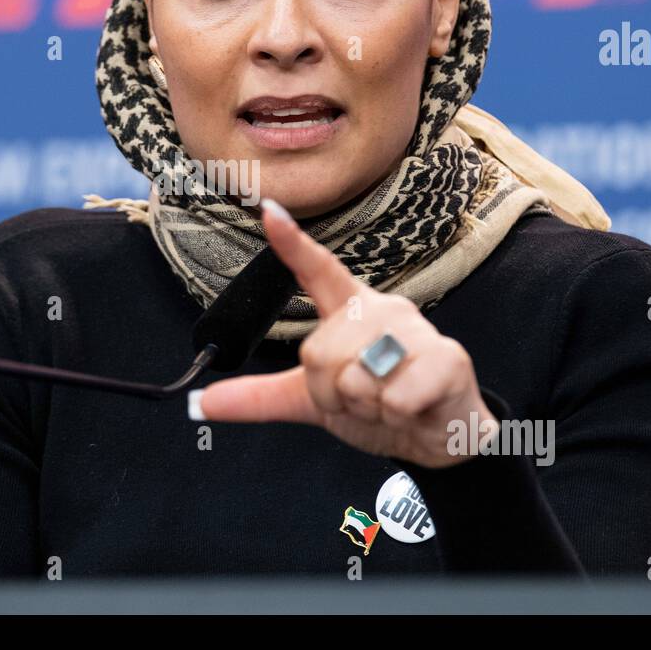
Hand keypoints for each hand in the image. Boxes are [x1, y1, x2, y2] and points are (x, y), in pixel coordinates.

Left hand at [192, 199, 497, 468]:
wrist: (439, 438)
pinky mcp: (447, 359)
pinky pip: (394, 398)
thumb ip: (260, 397)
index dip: (292, 243)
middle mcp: (382, 311)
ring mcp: (416, 331)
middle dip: (334, 392)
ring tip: (390, 400)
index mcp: (350, 312)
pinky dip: (397, 415)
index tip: (267, 211)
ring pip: (355, 377)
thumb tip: (203, 403)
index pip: (317, 271)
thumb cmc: (382, 406)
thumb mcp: (314, 402)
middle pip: (319, 353)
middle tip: (364, 397)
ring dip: (366, 406)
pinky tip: (414, 407)